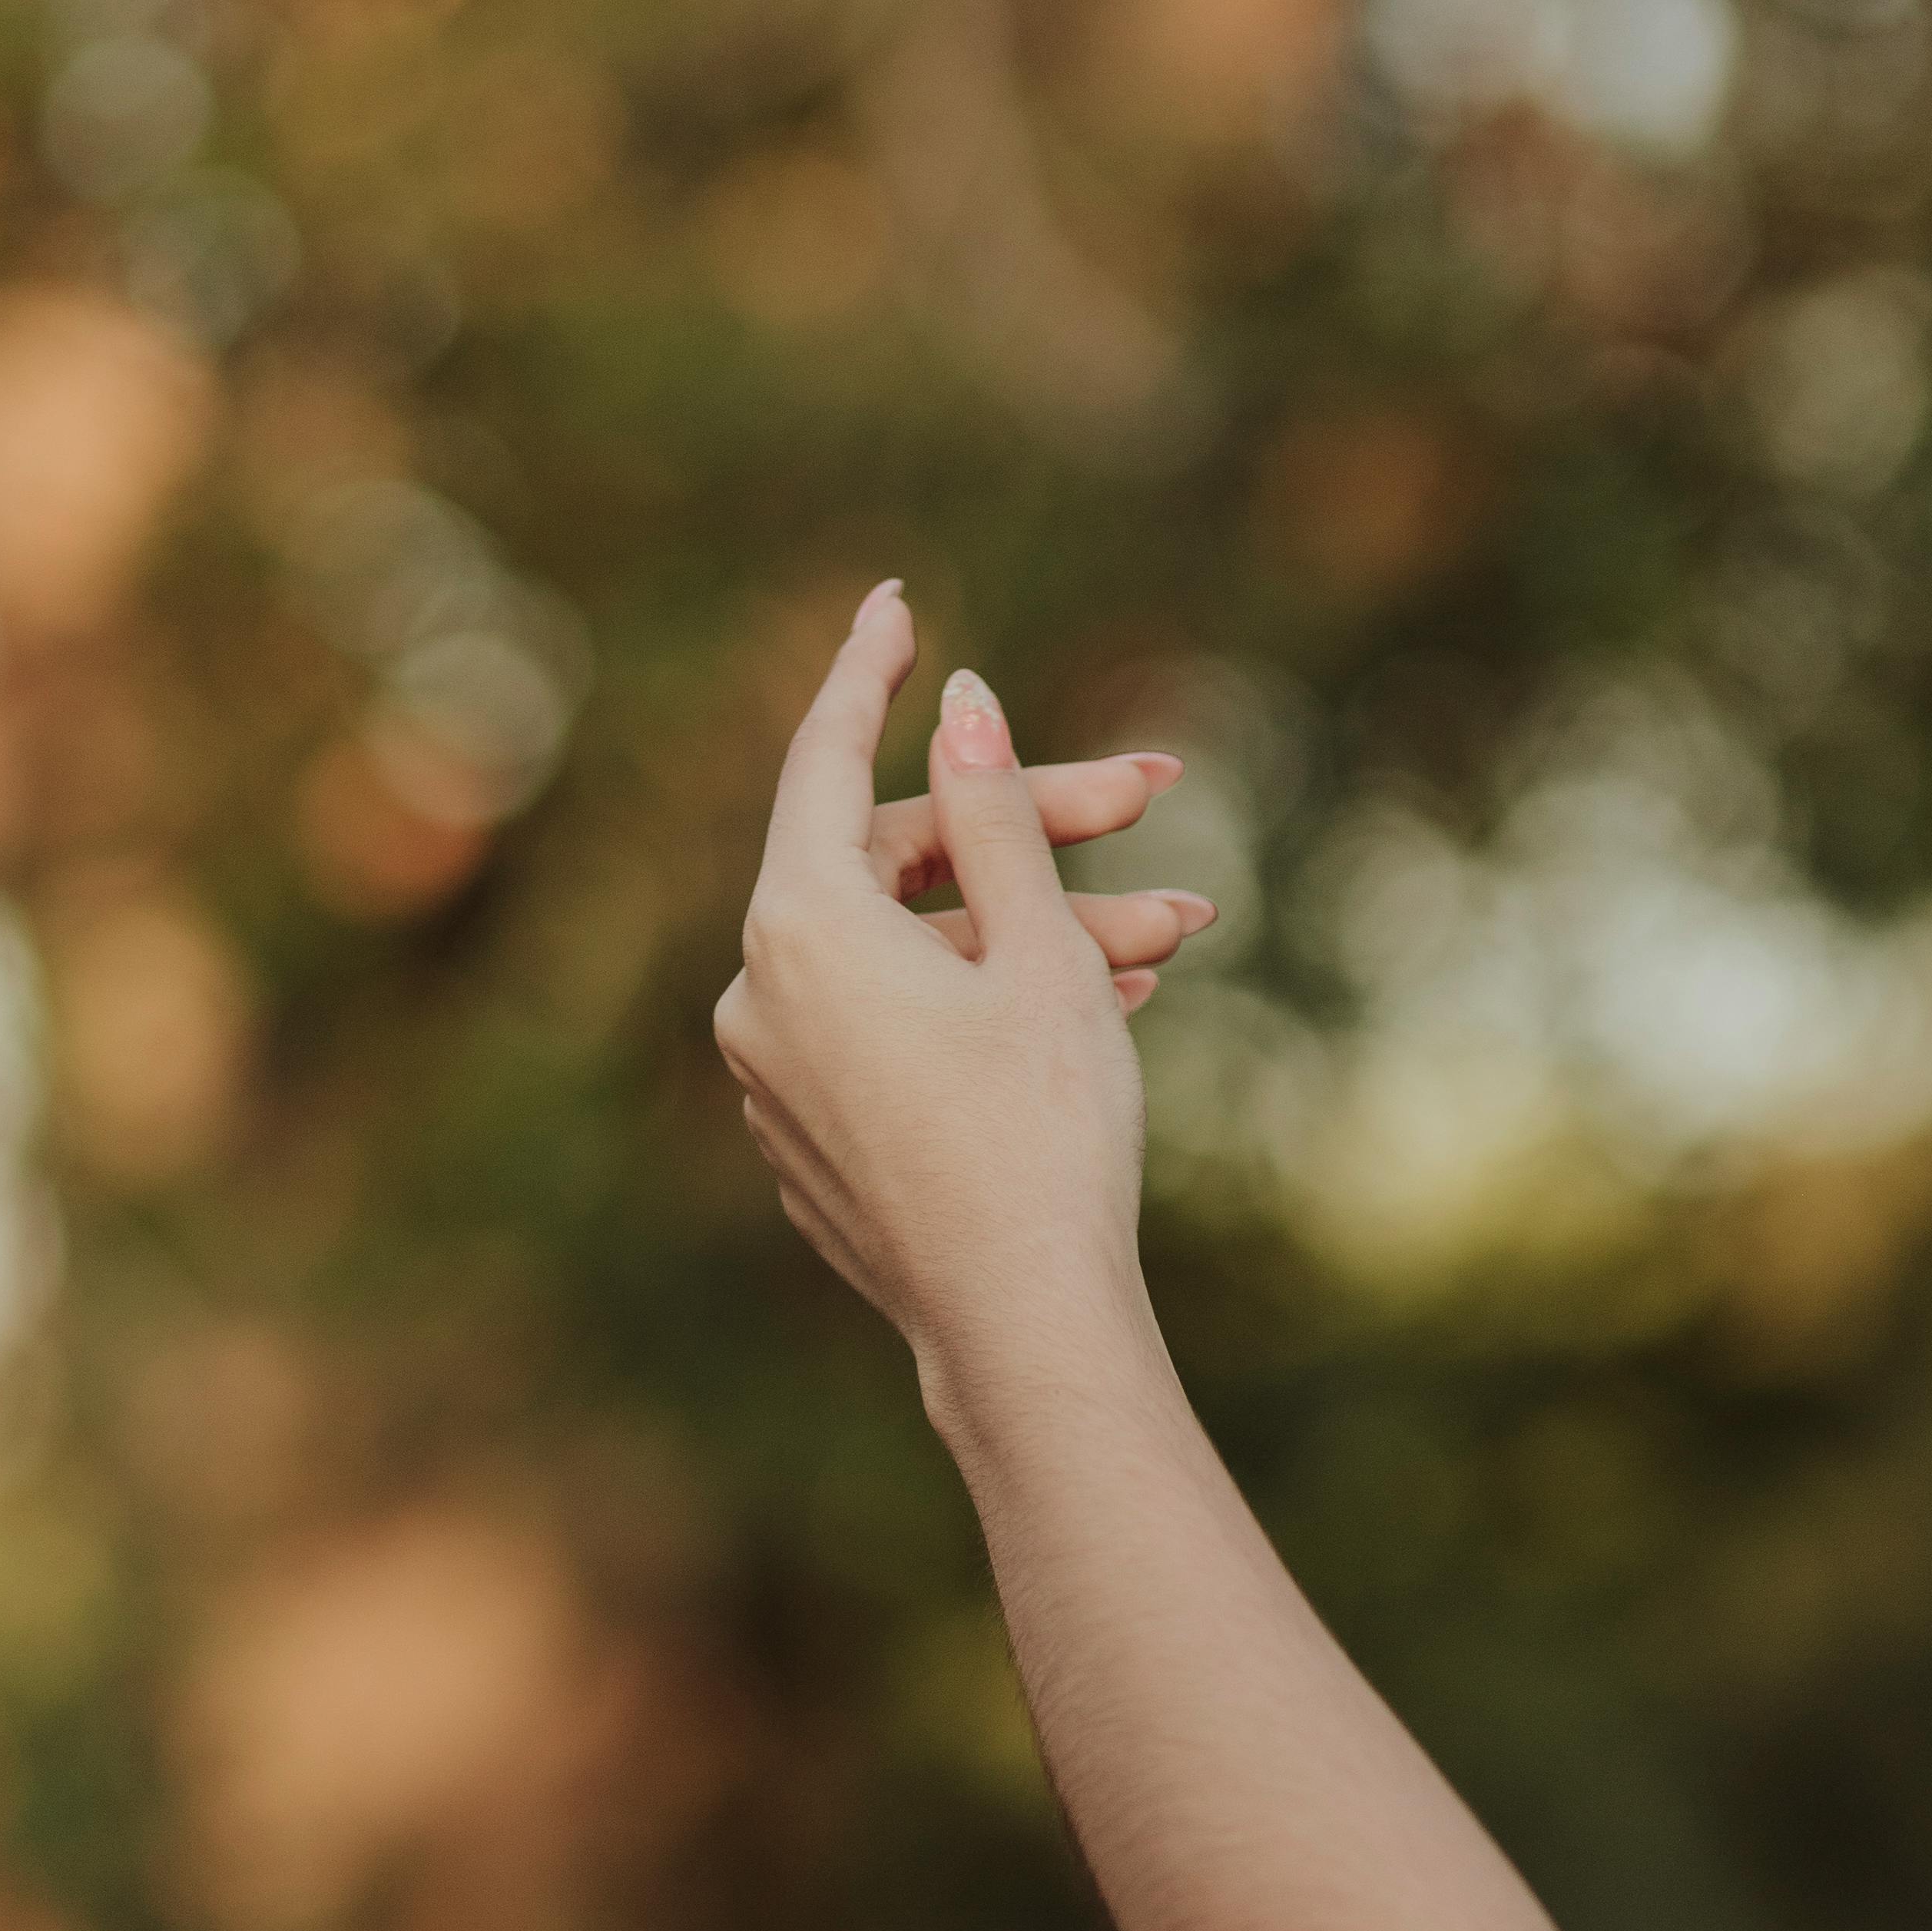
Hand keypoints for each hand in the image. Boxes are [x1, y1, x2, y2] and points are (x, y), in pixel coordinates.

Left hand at [716, 585, 1209, 1422]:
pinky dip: (988, 1005)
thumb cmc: (1042, 1133)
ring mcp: (781, 1081)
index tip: (895, 601)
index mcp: (799, 929)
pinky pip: (900, 1036)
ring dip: (1039, 932)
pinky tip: (1102, 1007)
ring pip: (915, 960)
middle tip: (1153, 797)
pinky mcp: (818, 1147)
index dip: (867, 670)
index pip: (826, 757)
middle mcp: (761, 998)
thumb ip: (995, 813)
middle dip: (1033, 830)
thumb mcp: (1039, 949)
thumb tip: (958, 705)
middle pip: (898, 867)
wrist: (1024, 1329)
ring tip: (1170, 933)